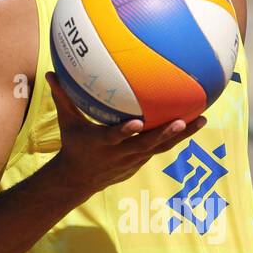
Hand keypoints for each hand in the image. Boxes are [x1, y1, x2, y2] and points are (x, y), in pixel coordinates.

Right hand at [46, 71, 206, 193]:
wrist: (78, 180)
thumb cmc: (74, 145)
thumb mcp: (67, 123)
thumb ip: (63, 98)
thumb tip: (50, 73)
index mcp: (103, 143)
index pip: (115, 137)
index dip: (125, 132)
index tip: (137, 123)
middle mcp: (121, 154)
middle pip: (147, 145)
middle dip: (166, 134)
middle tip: (184, 121)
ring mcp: (134, 160)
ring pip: (161, 148)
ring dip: (182, 136)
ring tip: (202, 120)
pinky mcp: (140, 163)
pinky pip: (161, 148)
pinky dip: (176, 138)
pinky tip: (192, 123)